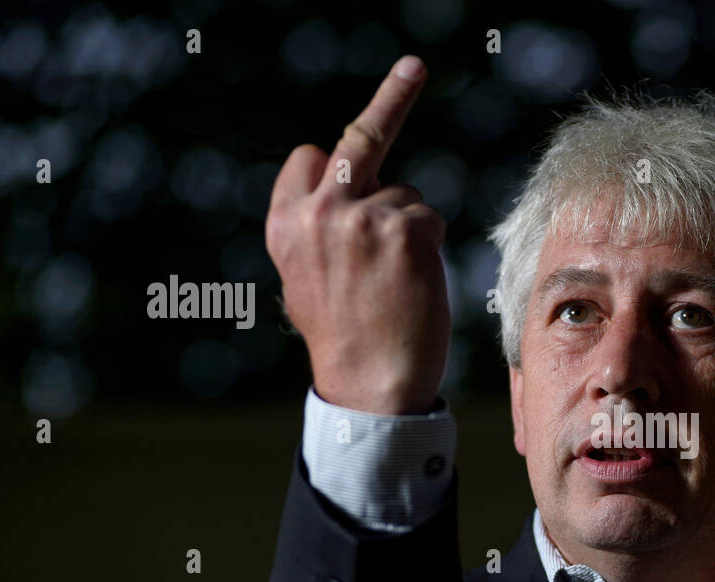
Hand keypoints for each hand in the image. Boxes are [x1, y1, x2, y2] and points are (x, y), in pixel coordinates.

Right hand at [265, 55, 449, 414]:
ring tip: (396, 283)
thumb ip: (319, 231)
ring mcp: (363, 216)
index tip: (357, 126)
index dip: (335, 161)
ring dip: (409, 230)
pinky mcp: (404, 229)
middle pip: (359, 140)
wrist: (370, 384)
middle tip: (415, 65)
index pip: (310, 158)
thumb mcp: (307, 278)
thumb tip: (344, 197)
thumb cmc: (345, 339)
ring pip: (404, 196)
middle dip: (391, 98)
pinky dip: (429, 246)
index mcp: (285, 223)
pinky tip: (414, 282)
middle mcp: (319, 212)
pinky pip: (428, 218)